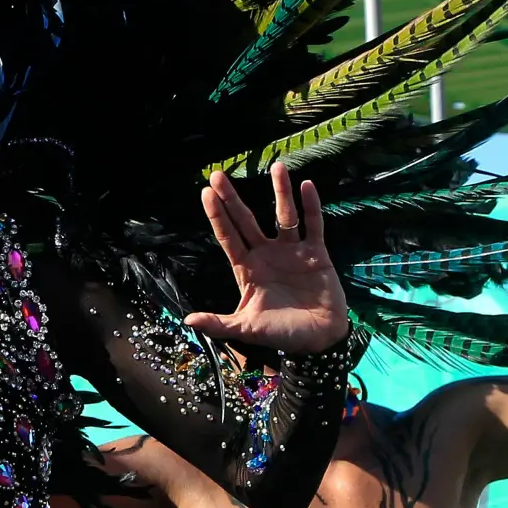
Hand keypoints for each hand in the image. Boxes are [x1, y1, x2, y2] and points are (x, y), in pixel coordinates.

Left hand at [185, 162, 348, 352]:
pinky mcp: (316, 254)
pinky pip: (313, 225)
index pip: (228, 236)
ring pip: (284, 215)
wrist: (319, 341)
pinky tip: (307, 186)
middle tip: (218, 174)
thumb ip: (219, 324)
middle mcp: (266, 254)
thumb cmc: (281, 334)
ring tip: (277, 166)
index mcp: (247, 269)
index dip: (218, 215)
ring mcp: (291, 252)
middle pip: (246, 220)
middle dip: (233, 198)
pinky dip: (311, 206)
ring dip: (280, 192)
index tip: (206, 192)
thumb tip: (188, 320)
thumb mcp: (247, 328)